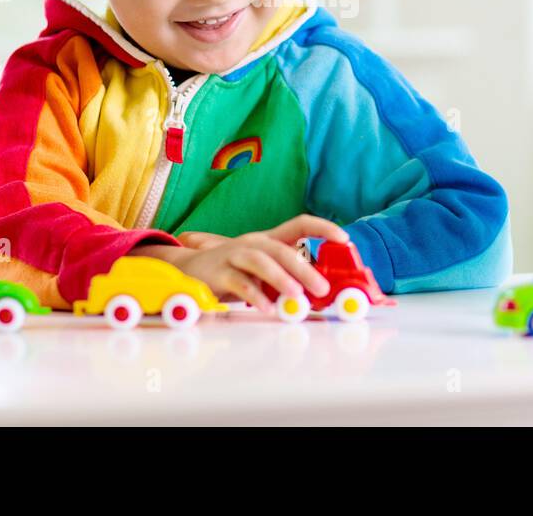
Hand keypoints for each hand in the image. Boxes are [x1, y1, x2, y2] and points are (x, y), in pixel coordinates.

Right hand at [143, 215, 349, 312]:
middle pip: (280, 249)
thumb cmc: (233, 270)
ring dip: (280, 278)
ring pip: (260, 261)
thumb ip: (286, 276)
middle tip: (321, 288)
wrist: (189, 269)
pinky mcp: (218, 273)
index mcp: (267, 240)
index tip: (343, 237)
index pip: (299, 224)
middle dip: (303, 268)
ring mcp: (233, 256)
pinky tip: (266, 307)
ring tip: (296, 296)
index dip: (322, 228)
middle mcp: (252, 243)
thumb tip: (320, 291)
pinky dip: (254, 295)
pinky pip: (239, 282)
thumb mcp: (262, 271)